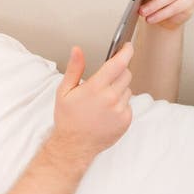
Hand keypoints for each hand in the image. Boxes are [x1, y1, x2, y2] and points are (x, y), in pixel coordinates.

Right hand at [52, 42, 133, 162]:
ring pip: (128, 89)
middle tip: (104, 82)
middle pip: (126, 74)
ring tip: (102, 101)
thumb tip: (77, 50)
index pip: (118, 63)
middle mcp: (110, 98)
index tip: (128, 47)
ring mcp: (120, 110)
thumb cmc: (68, 119)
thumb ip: (74, 69)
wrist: (74, 146)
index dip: (126, 51)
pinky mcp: (126, 120)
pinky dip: (120, 105)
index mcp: (95, 88)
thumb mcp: (64, 92)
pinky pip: (128, 105)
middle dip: (118, 72)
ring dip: (119, 90)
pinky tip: (107, 112)